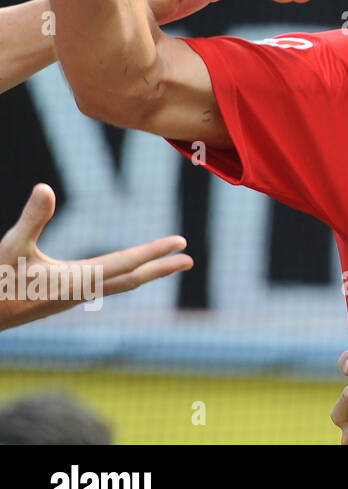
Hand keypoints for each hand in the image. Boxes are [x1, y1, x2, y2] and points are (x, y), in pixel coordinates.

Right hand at [0, 184, 192, 331]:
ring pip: (116, 285)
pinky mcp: (58, 301)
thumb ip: (32, 218)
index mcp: (76, 281)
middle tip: (189, 260)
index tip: (182, 244)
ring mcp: (70, 299)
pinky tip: (117, 274)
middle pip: (130, 279)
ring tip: (162, 266)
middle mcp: (79, 293)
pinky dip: (119, 279)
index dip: (155, 252)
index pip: (126, 263)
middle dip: (161, 269)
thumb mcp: (11, 247)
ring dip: (142, 273)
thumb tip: (45, 187)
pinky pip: (101, 288)